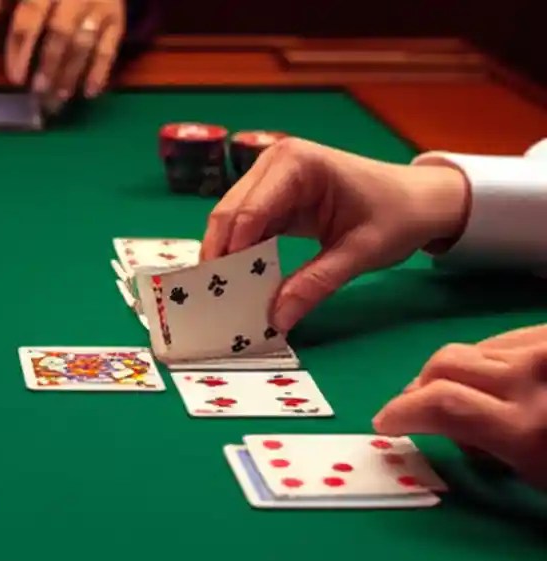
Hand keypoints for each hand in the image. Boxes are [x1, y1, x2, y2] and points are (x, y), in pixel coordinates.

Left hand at [0, 0, 124, 112]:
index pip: (29, 17)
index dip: (20, 48)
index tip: (15, 78)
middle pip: (59, 32)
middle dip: (48, 64)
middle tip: (37, 93)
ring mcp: (98, 3)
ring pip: (85, 41)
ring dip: (71, 72)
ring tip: (59, 98)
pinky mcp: (117, 17)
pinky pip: (110, 46)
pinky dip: (100, 70)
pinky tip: (89, 92)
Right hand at [200, 138, 469, 331]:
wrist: (421, 200)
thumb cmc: (398, 216)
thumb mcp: (361, 253)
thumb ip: (316, 284)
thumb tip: (276, 320)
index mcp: (297, 164)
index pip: (248, 212)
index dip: (230, 253)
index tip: (221, 296)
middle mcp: (273, 164)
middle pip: (228, 216)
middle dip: (220, 259)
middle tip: (214, 303)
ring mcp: (269, 179)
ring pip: (229, 224)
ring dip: (227, 260)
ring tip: (222, 297)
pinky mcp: (272, 198)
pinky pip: (245, 229)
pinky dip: (241, 256)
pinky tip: (240, 284)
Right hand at [374, 340, 546, 487]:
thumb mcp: (534, 472)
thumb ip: (481, 443)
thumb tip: (443, 426)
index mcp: (527, 427)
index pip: (439, 404)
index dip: (401, 411)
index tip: (385, 424)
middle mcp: (531, 374)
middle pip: (444, 364)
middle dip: (421, 387)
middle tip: (419, 409)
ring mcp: (543, 345)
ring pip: (469, 348)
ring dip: (458, 373)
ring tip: (474, 397)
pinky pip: (500, 338)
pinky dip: (489, 359)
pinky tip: (503, 380)